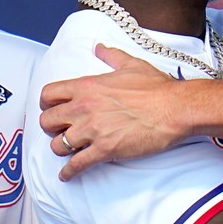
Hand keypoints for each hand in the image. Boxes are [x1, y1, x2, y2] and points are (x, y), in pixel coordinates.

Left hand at [39, 44, 186, 180]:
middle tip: (60, 131)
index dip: (47, 104)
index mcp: (87, 86)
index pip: (49, 94)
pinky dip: (69, 172)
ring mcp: (93, 130)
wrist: (175, 108)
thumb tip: (100, 48)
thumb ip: (111, 56)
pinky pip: (76, 165)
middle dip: (51, 128)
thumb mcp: (131, 65)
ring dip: (61, 149)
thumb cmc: (157, 87)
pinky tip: (67, 175)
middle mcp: (84, 107)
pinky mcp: (104, 150)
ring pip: (58, 145)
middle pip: (47, 121)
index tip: (52, 110)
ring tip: (68, 151)